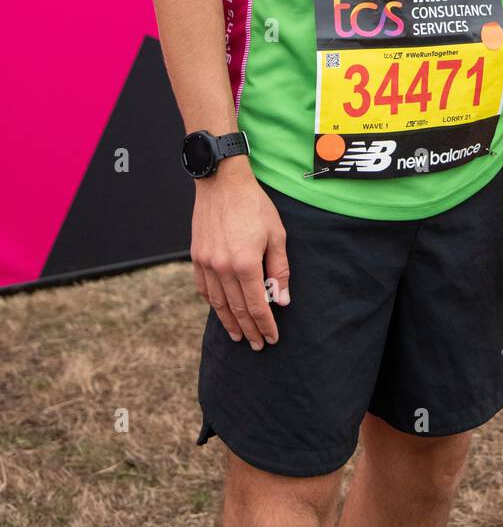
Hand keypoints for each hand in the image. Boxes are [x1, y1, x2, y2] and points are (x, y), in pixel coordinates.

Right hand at [190, 161, 289, 349]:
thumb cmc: (254, 205)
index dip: (265, 325)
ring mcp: (207, 263)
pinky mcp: (196, 256)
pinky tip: (220, 310)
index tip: (272, 338)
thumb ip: (279, 269)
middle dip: (249, 330)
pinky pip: (204, 288)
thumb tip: (282, 300)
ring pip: (218, 303)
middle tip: (257, 345)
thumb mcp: (276, 234)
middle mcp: (223, 267)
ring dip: (229, 322)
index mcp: (245, 263)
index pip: (257, 305)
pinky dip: (212, 303)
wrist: (222, 182)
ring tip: (238, 336)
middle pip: (237, 309)